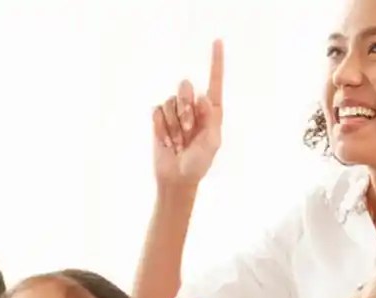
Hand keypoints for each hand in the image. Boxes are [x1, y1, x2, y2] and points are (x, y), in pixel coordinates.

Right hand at [153, 40, 223, 186]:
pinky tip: (167, 142)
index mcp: (211, 111)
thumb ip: (211, 119)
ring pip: (170, 101)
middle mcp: (193, 107)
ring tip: (178, 142)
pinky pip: (158, 111)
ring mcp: (175, 113)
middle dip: (185, 110)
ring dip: (173, 125)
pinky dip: (162, 128)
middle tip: (188, 132)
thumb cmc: (198, 163)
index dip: (216, 62)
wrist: (177, 178)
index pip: (214, 82)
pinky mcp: (160, 119)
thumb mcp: (212, 143)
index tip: (218, 41)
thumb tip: (203, 96)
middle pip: (185, 88)